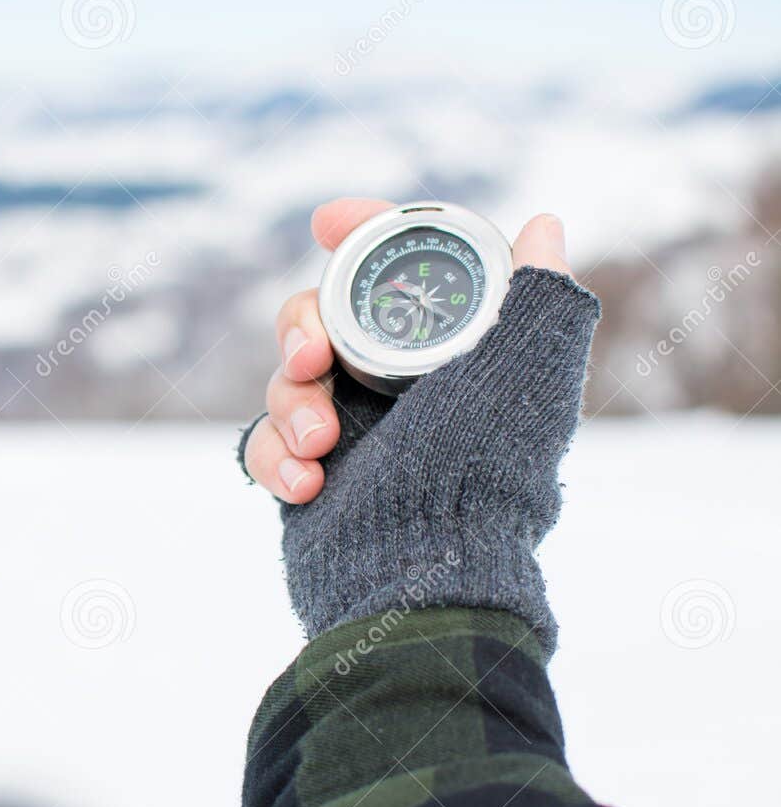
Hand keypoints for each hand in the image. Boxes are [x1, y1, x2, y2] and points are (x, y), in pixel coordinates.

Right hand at [240, 199, 598, 653]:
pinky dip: (273, 456)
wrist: (423, 584)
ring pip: (285, 376)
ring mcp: (351, 434)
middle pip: (321, 314)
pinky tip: (307, 487)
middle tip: (314, 360)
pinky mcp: (308, 477)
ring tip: (320, 447)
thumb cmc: (481, 474)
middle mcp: (398, 390)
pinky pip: (262, 441)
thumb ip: (541, 293)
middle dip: (304, 326)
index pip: (397, 272)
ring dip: (291, 403)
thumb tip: (544, 223)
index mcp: (449, 356)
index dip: (361, 233)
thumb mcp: (524, 372)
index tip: (327, 222)